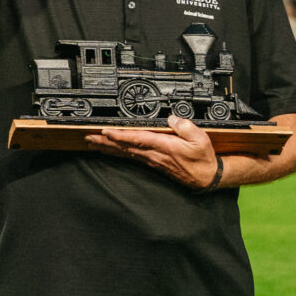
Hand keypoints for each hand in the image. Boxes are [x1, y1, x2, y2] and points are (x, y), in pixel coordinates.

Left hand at [90, 115, 219, 189]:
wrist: (206, 177)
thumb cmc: (202, 159)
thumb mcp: (200, 139)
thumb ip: (185, 126)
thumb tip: (172, 118)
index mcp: (164, 146)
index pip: (137, 139)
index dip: (120, 135)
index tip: (105, 131)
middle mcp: (154, 154)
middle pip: (125, 147)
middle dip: (106, 142)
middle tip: (89, 137)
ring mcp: (152, 159)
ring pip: (126, 152)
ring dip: (108, 147)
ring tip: (93, 143)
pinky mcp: (153, 163)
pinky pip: (131, 156)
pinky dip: (118, 152)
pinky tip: (111, 151)